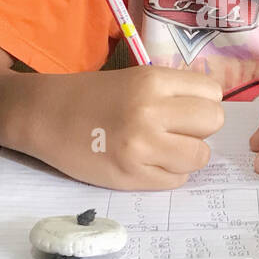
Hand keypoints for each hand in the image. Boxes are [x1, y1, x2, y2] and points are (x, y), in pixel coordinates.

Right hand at [23, 65, 223, 189]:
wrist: (45, 116)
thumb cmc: (92, 95)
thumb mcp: (136, 78)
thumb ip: (172, 91)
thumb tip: (211, 110)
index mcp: (153, 81)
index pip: (213, 93)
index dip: (202, 102)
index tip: (185, 108)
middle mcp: (151, 112)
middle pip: (213, 122)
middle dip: (200, 128)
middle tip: (178, 130)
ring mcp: (142, 147)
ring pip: (200, 156)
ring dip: (187, 155)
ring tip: (164, 149)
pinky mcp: (132, 177)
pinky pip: (177, 180)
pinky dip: (169, 174)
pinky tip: (148, 163)